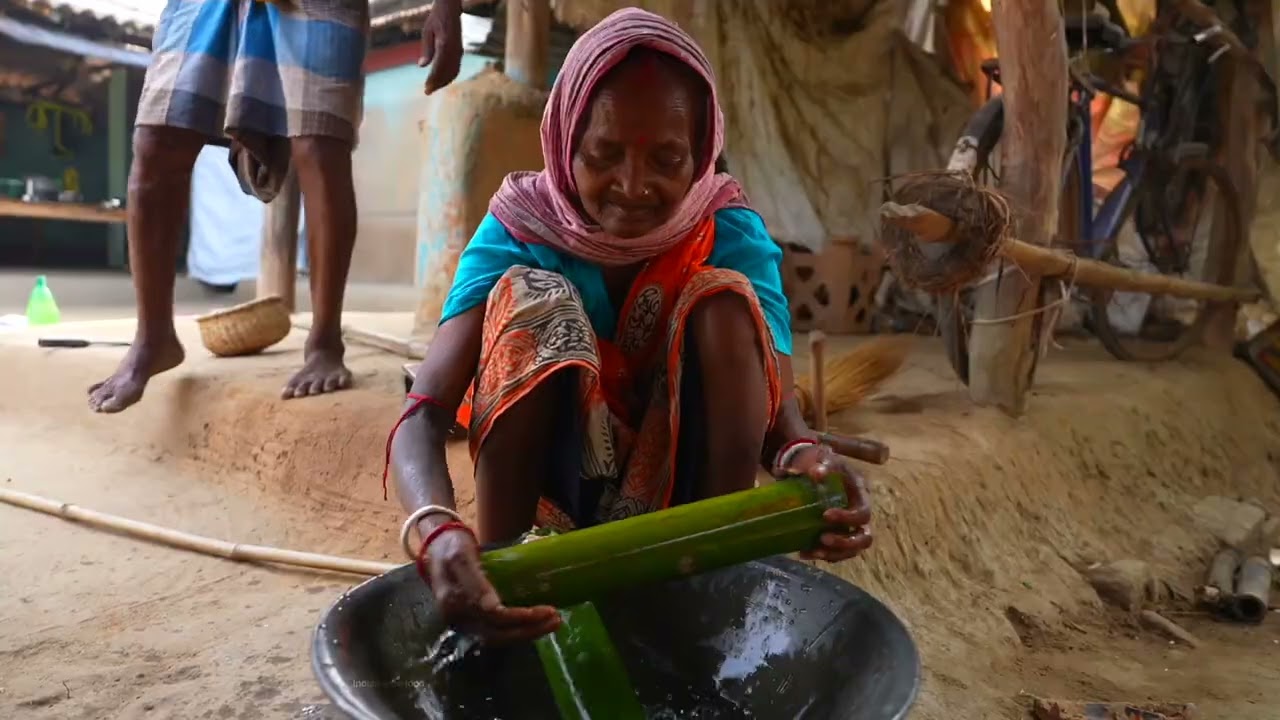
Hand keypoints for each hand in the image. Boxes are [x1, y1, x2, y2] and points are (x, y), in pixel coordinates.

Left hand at [419, 0, 462, 94]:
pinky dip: (450, 76)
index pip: (439, 68)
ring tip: (433, 87)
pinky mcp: (460, 51)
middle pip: (446, 73)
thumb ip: (426, 49)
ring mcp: (459, 51)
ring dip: (443, 82)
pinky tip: (442, 80)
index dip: (432, 80)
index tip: (426, 88)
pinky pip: (456, 68)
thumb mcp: (427, 31)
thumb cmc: (436, 18)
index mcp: (445, 45)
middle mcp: (454, 50)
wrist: (451, 10)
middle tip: (427, 91)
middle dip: (437, 84)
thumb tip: (422, 66)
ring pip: (453, 72)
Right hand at [421, 523, 561, 643]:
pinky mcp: (469, 619)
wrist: (435, 546)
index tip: (547, 610)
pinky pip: (495, 631)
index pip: (493, 617)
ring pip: (497, 637)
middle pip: (497, 634)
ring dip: (525, 633)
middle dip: (529, 630)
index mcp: (456, 600)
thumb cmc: (451, 545)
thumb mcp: (462, 555)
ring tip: (551, 623)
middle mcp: (458, 617)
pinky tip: (534, 623)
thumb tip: (493, 607)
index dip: (521, 617)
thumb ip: (475, 580)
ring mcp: (462, 620)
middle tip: (556, 620)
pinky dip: (516, 630)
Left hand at [777, 443, 872, 562]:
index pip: (863, 512)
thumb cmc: (820, 463)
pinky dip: (823, 554)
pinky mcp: (841, 534)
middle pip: (865, 538)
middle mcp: (861, 512)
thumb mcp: (822, 457)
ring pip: (854, 550)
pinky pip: (839, 552)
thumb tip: (815, 473)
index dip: (848, 519)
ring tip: (813, 552)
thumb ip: (820, 464)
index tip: (825, 515)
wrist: (811, 468)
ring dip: (835, 554)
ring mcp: (853, 526)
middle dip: (844, 542)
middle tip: (822, 538)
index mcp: (861, 493)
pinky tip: (804, 552)